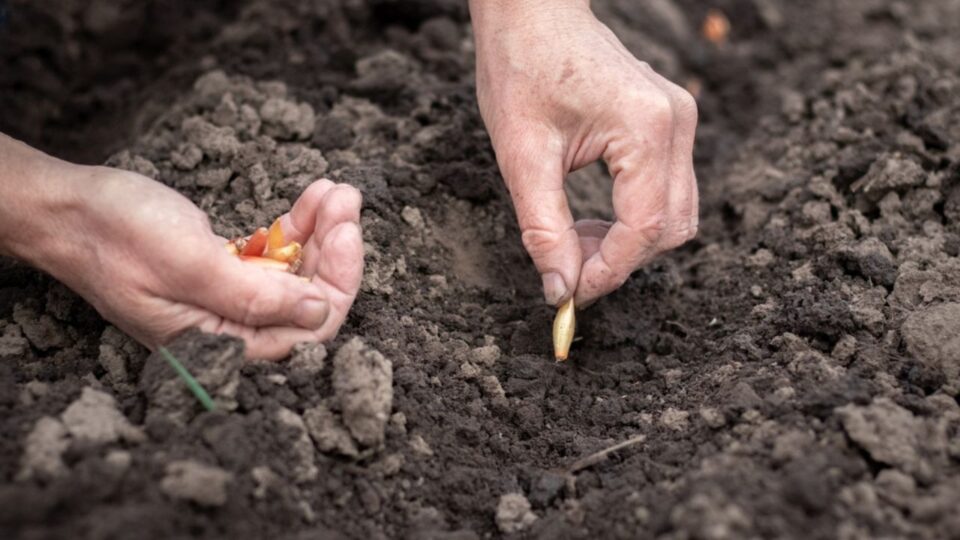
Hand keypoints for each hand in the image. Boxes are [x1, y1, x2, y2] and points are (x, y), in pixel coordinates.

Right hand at [29, 166, 362, 359]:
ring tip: (335, 191)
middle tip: (346, 200)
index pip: (304, 333)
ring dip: (320, 232)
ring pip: (296, 275)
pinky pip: (274, 257)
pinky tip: (313, 198)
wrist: (68, 207)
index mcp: (218, 345)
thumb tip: (317, 312)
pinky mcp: (224, 272)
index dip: (336, 284)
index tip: (347, 234)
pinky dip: (296, 228)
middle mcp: (228, 331)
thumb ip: (254, 296)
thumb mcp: (188, 264)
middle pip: (307, 303)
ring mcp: (227, 301)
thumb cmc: (114, 235)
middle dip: (334, 250)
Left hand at [472, 2, 698, 305]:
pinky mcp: (669, 123)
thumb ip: (544, 229)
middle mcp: (676, 123)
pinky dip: (631, 218)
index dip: (608, 271)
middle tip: (566, 269)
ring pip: (674, 213)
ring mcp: (679, 120)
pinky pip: (666, 191)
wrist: (532, 13)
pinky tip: (588, 219)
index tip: (570, 293)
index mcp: (646, 126)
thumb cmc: (521, 68)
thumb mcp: (521, 155)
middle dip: (619, 260)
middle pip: (671, 227)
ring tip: (571, 240)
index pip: (645, 227)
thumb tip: (560, 289)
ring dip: (626, 242)